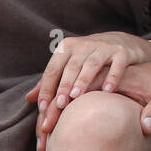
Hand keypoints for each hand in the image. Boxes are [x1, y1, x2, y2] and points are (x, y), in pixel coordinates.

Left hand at [25, 31, 150, 150]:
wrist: (120, 42)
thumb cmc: (88, 60)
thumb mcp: (69, 66)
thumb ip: (51, 81)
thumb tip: (29, 98)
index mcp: (66, 49)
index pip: (53, 69)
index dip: (47, 88)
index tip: (43, 108)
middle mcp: (83, 45)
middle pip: (71, 67)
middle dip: (64, 86)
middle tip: (60, 105)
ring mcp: (103, 47)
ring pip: (91, 64)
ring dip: (83, 80)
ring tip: (78, 97)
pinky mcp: (121, 51)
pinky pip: (116, 64)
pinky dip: (112, 76)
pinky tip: (108, 91)